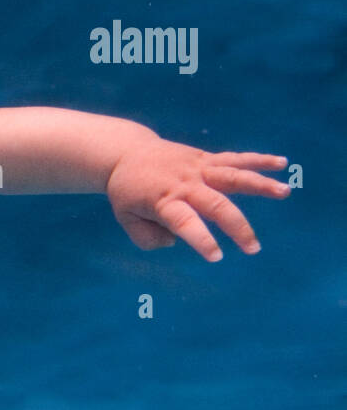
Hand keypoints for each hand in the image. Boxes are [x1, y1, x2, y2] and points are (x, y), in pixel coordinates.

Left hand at [106, 139, 288, 260]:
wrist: (126, 153)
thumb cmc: (128, 191)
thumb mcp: (125, 218)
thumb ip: (146, 237)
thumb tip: (174, 240)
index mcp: (162, 201)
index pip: (184, 223)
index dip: (201, 239)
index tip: (216, 256)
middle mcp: (184, 183)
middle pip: (216, 204)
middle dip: (237, 227)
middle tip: (253, 249)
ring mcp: (197, 168)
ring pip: (232, 176)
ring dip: (260, 184)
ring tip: (285, 192)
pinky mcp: (205, 158)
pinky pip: (235, 159)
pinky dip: (258, 160)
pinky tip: (282, 163)